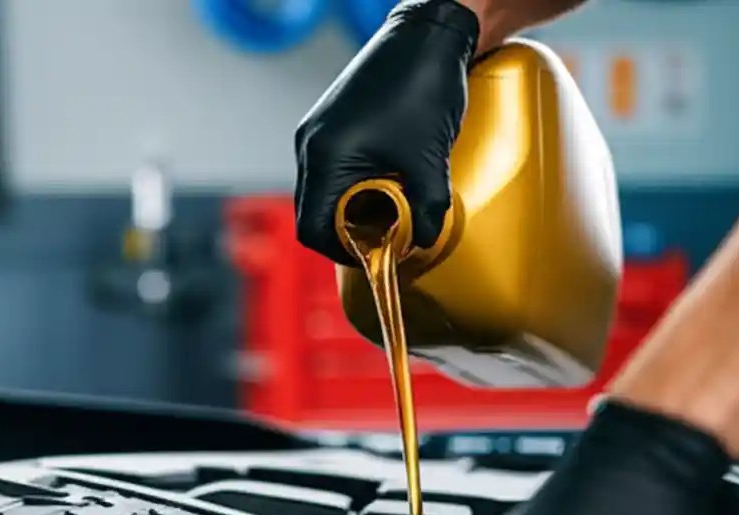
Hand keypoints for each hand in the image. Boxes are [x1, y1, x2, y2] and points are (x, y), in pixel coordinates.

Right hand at [293, 0, 478, 265]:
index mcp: (323, 156)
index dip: (340, 252)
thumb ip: (427, 207)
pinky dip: (356, 187)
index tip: (373, 257)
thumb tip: (423, 242)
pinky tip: (389, 184)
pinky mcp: (331, 125)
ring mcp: (318, 133)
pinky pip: (334, 171)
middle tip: (387, 239)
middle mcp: (310, 145)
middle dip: (348, 233)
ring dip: (354, 209)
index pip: (312, 228)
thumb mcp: (428, 157)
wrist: (426, 34)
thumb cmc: (421, 86)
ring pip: (325, 193)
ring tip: (392, 212)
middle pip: (315, 213)